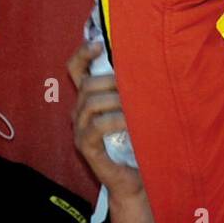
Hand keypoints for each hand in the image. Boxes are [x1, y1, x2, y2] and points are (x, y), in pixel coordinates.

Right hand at [68, 40, 144, 198]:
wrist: (141, 180)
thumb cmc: (142, 141)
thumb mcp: (139, 109)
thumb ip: (135, 89)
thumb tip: (147, 60)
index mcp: (90, 100)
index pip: (76, 70)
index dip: (83, 54)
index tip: (100, 43)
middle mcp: (80, 113)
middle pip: (86, 84)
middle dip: (111, 80)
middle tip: (134, 85)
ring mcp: (81, 131)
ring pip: (90, 103)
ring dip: (115, 99)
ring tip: (135, 104)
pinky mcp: (86, 148)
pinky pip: (96, 127)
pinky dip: (114, 120)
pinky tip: (130, 122)